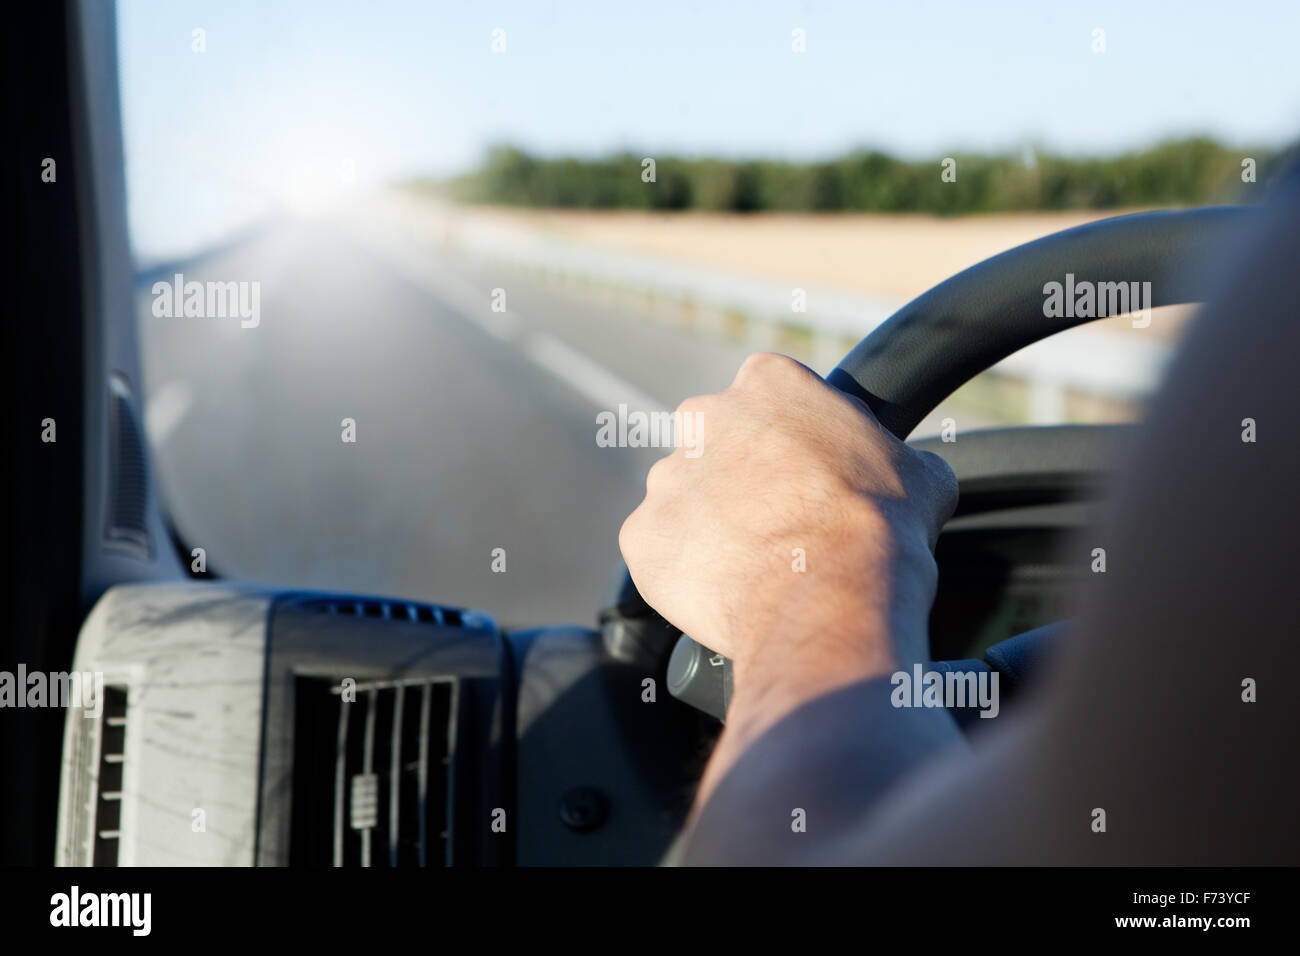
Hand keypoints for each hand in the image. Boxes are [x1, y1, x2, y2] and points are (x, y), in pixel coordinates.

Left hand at [619, 353, 956, 798]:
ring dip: (709, 527)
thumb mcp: (919, 473)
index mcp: (768, 382)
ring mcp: (666, 479)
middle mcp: (704, 418)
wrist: (832, 593)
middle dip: (738, 479)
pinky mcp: (642, 537)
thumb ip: (897, 457)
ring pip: (683, 501)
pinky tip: (726, 593)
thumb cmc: (878, 527)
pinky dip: (685, 573)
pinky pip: (659, 554)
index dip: (789, 442)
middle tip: (777, 524)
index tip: (804, 476)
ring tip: (755, 567)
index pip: (768, 399)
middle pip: (714, 444)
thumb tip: (917, 474)